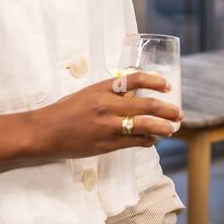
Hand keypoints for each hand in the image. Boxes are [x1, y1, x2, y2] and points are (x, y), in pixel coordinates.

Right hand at [32, 72, 183, 158]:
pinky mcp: (106, 144)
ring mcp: (108, 126)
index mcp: (103, 88)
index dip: (156, 81)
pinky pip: (134, 141)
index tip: (167, 86)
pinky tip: (152, 139)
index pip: (136, 79)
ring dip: (163, 127)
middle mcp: (107, 105)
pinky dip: (147, 140)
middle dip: (168, 109)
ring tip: (172, 128)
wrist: (44, 131)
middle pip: (147, 105)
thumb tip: (136, 97)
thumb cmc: (66, 111)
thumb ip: (111, 94)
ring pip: (144, 125)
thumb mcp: (89, 93)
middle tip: (179, 113)